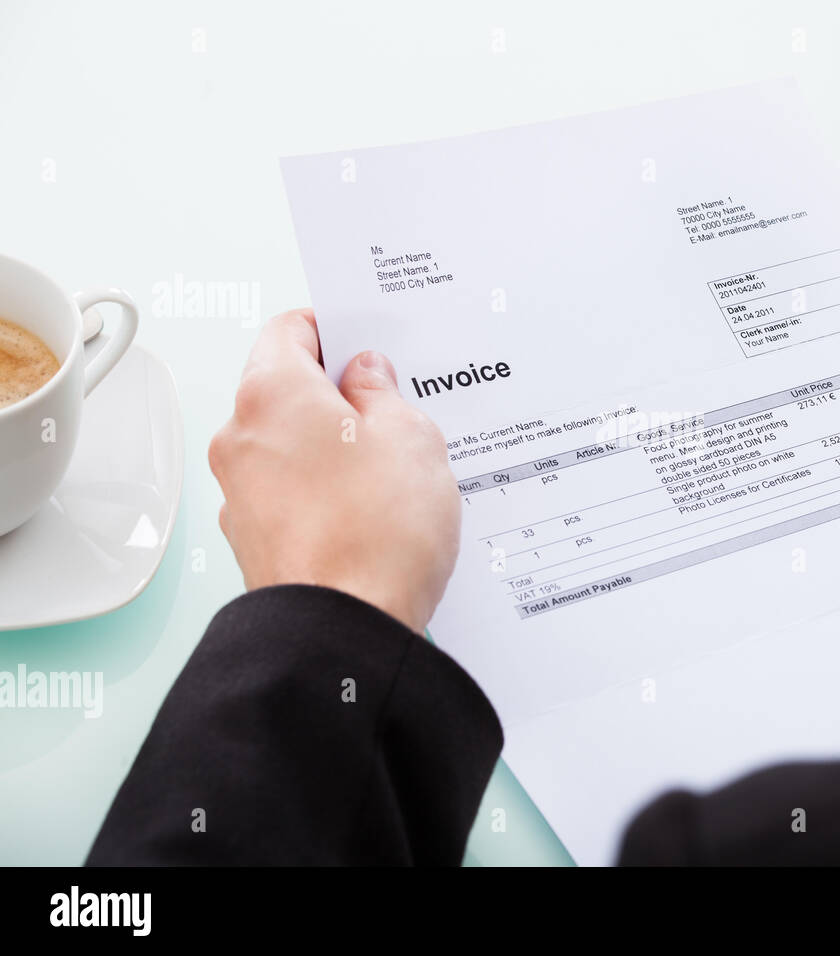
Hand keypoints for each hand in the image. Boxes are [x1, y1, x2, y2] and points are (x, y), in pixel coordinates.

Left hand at [209, 309, 460, 631]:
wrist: (344, 629)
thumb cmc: (374, 534)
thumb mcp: (411, 436)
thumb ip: (384, 392)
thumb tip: (368, 377)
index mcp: (271, 393)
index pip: (289, 330)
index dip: (333, 328)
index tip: (365, 340)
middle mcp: (241, 437)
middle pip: (285, 389)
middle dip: (338, 393)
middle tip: (394, 408)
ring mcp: (240, 492)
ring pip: (288, 444)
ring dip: (331, 446)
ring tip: (391, 471)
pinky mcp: (254, 538)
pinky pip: (289, 493)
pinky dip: (322, 491)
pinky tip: (370, 511)